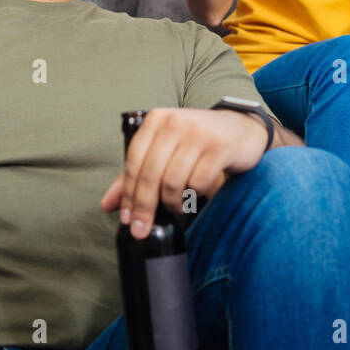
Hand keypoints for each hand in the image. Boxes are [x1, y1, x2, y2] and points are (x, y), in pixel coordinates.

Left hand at [99, 107, 268, 237]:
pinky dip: (193, 197)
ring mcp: (198, 133)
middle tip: (143, 229)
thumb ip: (136, 176)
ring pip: (173, 181)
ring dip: (172, 203)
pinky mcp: (219, 147)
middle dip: (145, 207)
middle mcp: (175, 122)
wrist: (241, 130)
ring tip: (177, 206)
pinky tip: (194, 196)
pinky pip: (198, 183)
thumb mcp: (165, 152)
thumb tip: (108, 205)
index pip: (133, 162)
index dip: (128, 195)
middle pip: (150, 174)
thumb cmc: (198, 143)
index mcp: (156, 120)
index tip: (127, 219)